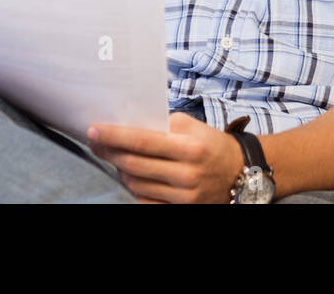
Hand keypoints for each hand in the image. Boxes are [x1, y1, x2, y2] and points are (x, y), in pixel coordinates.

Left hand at [86, 112, 244, 202]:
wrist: (239, 173)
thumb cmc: (212, 145)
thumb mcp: (194, 126)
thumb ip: (164, 124)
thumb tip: (130, 123)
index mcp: (190, 148)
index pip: (143, 141)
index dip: (115, 136)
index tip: (94, 130)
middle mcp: (186, 174)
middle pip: (134, 164)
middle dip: (109, 152)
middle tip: (96, 142)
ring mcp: (182, 195)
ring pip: (135, 183)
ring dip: (119, 169)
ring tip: (114, 156)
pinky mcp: (179, 208)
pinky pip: (144, 199)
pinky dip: (132, 186)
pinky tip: (129, 174)